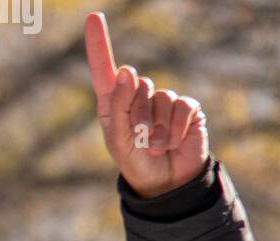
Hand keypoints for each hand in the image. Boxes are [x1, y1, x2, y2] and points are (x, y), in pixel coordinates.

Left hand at [85, 11, 208, 197]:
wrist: (165, 183)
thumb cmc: (135, 163)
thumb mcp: (118, 140)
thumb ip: (119, 106)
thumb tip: (127, 70)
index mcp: (114, 104)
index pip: (105, 69)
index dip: (99, 44)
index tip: (93, 17)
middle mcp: (138, 97)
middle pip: (137, 85)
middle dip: (138, 115)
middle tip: (140, 139)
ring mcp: (163, 101)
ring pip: (159, 96)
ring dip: (156, 127)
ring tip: (155, 146)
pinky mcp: (186, 108)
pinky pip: (180, 106)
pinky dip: (174, 128)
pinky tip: (172, 142)